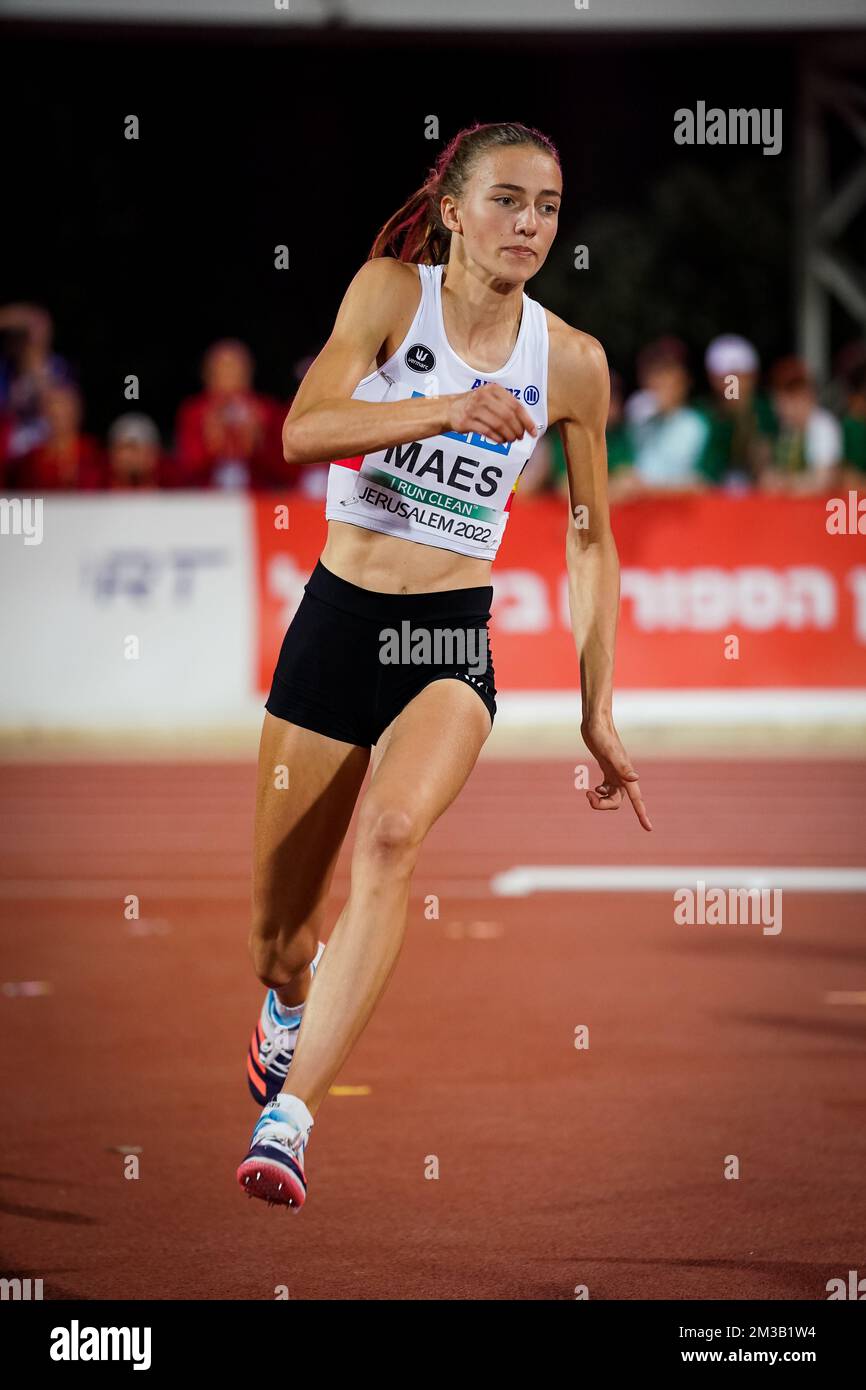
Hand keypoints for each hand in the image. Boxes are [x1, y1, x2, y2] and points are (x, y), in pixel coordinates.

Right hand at [447, 382, 537, 444]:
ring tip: (510, 440)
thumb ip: (507, 407)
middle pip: (508, 416)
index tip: (533, 432)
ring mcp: (474, 408)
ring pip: (499, 424)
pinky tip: (500, 441)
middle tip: (520, 437)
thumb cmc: (475, 406)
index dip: (527, 420)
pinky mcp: (467, 420)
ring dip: (508, 435)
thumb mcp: (491, 398)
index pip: (516, 405)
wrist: (450, 409)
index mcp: (494, 389)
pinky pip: (488, 432)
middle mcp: (484, 396)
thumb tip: (526, 423)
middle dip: (517, 429)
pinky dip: (497, 438)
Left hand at [580, 715, 651, 830]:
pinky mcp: (607, 768)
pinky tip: (593, 789)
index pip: (637, 799)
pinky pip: (607, 788)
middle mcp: (623, 775)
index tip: (648, 829)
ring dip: (600, 800)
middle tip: (588, 796)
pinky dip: (600, 793)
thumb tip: (635, 779)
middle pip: (617, 801)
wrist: (596, 722)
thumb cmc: (601, 735)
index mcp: (625, 775)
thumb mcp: (608, 752)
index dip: (642, 814)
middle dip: (603, 805)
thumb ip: (622, 766)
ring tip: (588, 793)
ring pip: (612, 796)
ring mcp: (615, 772)